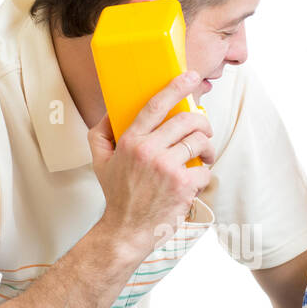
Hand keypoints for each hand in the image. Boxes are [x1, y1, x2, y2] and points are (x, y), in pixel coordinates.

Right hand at [89, 70, 215, 255]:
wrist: (126, 230)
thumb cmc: (117, 196)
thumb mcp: (99, 162)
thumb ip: (100, 134)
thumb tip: (109, 112)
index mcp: (130, 141)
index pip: (156, 105)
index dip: (176, 87)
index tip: (190, 77)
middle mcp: (148, 151)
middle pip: (186, 120)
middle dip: (202, 123)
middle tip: (203, 130)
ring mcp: (167, 168)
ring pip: (199, 142)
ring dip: (207, 147)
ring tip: (204, 155)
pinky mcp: (182, 186)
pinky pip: (204, 170)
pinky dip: (204, 175)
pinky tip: (195, 181)